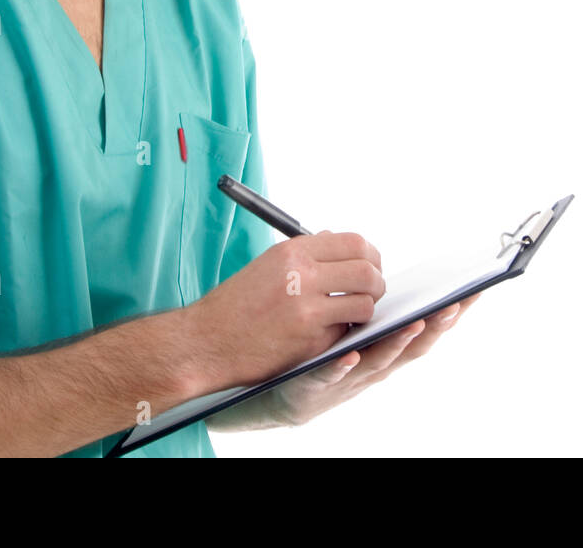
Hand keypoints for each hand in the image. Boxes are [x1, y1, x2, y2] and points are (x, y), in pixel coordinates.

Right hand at [189, 230, 385, 393]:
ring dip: (366, 310)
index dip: (371, 256)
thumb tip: (337, 240)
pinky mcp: (309, 341)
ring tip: (355, 314)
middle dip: (377, 283)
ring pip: (365, 303)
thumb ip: (306, 254)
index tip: (371, 266)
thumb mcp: (268, 265)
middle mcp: (302, 275)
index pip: (354, 243)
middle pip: (367, 270)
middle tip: (372, 292)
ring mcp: (307, 309)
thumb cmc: (236, 304)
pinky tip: (331, 332)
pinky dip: (344, 332)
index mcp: (292, 251)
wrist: (205, 342)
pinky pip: (345, 332)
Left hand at [265, 292, 481, 426]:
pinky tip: (350, 353)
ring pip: (380, 360)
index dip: (449, 313)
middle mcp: (374, 364)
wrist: (275, 391)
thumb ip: (360, 298)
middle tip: (453, 305)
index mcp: (384, 346)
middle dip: (436, 325)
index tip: (472, 292)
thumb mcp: (347, 325)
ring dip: (399, 343)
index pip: (423, 326)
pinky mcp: (316, 384)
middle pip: (413, 345)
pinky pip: (331, 374)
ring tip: (414, 323)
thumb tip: (372, 262)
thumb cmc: (318, 354)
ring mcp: (348, 377)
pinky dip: (344, 366)